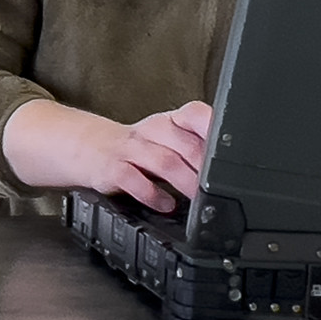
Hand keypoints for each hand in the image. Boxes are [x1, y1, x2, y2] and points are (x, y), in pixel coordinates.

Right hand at [0, 98, 211, 210]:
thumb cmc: (137, 148)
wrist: (89, 147)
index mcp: (170, 121)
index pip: (195, 114)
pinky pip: (133, 179)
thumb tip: (231, 170)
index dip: (213, 129)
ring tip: (197, 200)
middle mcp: (152, 131)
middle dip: (205, 168)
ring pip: (165, 162)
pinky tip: (165, 205)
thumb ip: (195, 150)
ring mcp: (131, 149)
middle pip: (186, 144)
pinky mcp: (112, 168)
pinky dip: (152, 194)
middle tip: (218, 189)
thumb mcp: (166, 141)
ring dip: (185, 182)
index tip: (229, 152)